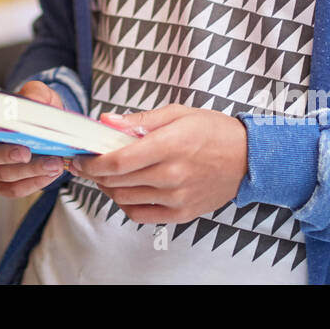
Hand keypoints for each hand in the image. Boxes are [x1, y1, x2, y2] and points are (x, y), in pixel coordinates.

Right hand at [0, 80, 72, 197]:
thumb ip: (35, 93)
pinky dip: (33, 183)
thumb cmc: (36, 108)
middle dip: (3, 155)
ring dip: (28, 170)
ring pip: (1, 174)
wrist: (51, 127)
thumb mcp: (39, 94)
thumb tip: (33, 99)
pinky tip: (50, 174)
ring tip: (53, 162)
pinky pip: (14, 189)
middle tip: (25, 152)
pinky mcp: (6, 183)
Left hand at [67, 104, 247, 223]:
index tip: (81, 158)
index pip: (119, 160)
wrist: (249, 159)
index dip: (93, 162)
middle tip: (86, 164)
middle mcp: (172, 175)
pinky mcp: (181, 213)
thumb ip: (140, 119)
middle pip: (118, 180)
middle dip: (94, 173)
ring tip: (105, 175)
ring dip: (107, 187)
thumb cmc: (214, 131)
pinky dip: (124, 203)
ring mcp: (177, 197)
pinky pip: (140, 214)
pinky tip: (124, 190)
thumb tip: (106, 121)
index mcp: (170, 146)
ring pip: (125, 198)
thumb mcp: (178, 113)